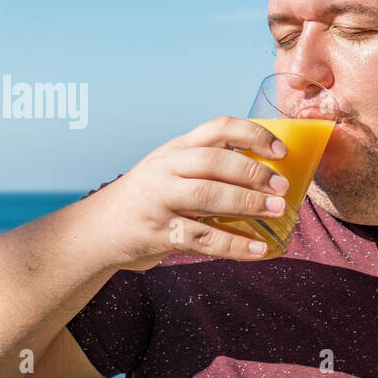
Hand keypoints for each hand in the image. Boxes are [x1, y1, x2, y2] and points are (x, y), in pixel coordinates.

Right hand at [87, 115, 293, 269]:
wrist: (95, 231)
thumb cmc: (146, 201)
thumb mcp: (170, 172)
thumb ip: (207, 169)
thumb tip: (266, 181)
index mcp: (176, 149)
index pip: (218, 128)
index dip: (253, 135)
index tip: (280, 151)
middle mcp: (166, 168)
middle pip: (214, 161)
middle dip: (253, 172)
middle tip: (282, 188)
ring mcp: (158, 199)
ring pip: (208, 196)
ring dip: (248, 203)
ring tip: (277, 212)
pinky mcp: (157, 232)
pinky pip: (202, 238)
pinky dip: (234, 245)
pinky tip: (259, 249)